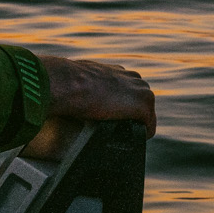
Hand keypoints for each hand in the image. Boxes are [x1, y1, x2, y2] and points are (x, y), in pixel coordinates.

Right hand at [26, 55, 154, 157]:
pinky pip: (149, 127)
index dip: (121, 108)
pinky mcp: (142, 105)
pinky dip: (142, 136)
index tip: (111, 118)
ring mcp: (140, 91)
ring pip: (146, 115)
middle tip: (115, 130)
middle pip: (141, 104)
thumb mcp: (75, 78)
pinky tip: (131, 140)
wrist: (67, 83)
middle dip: (131, 117)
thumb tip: (65, 92)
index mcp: (118, 71)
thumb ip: (81, 84)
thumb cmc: (64, 81)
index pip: (128, 92)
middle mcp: (133, 78)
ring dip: (136, 126)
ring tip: (121, 136)